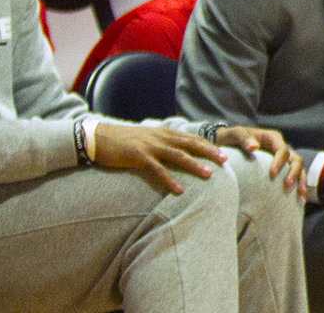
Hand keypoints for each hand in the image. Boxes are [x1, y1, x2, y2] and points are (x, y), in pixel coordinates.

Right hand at [91, 123, 223, 195]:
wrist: (98, 137)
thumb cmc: (123, 140)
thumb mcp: (147, 138)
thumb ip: (162, 143)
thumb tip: (175, 152)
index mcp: (164, 133)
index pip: (192, 138)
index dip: (208, 145)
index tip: (222, 152)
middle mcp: (161, 137)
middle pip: (191, 144)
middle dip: (209, 152)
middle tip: (225, 161)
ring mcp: (150, 146)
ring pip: (178, 156)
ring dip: (194, 165)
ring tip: (209, 174)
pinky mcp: (138, 157)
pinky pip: (157, 170)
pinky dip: (169, 180)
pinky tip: (179, 190)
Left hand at [215, 125, 303, 195]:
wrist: (228, 143)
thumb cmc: (232, 138)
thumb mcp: (235, 134)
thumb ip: (244, 138)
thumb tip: (254, 147)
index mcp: (273, 138)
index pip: (282, 149)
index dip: (279, 161)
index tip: (272, 174)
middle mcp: (280, 148)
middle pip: (295, 159)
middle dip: (294, 172)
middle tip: (286, 185)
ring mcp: (282, 159)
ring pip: (298, 169)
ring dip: (300, 181)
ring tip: (299, 195)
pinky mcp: (280, 169)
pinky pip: (294, 176)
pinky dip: (298, 187)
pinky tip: (299, 201)